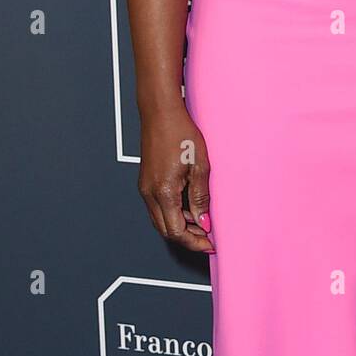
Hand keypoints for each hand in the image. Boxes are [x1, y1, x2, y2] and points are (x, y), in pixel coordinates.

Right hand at [137, 106, 214, 254]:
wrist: (160, 112)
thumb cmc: (181, 132)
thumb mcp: (199, 165)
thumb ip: (201, 196)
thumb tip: (204, 221)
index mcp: (163, 192)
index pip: (177, 231)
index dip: (195, 242)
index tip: (211, 244)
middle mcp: (149, 193)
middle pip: (166, 230)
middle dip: (188, 238)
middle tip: (208, 236)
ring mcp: (145, 188)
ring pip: (161, 220)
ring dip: (180, 226)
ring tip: (202, 220)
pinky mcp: (145, 181)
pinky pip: (157, 208)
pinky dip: (173, 214)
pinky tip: (189, 206)